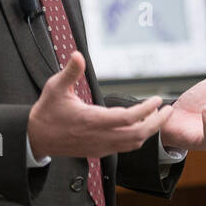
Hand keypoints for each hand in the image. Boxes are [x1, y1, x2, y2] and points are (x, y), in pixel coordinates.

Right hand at [27, 51, 170, 159]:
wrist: (37, 137)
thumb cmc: (47, 111)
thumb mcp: (55, 87)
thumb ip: (70, 71)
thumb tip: (77, 54)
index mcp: (91, 120)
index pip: (127, 118)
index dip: (146, 110)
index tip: (157, 100)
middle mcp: (99, 136)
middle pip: (137, 134)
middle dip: (157, 123)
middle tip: (168, 111)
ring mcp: (100, 146)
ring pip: (133, 144)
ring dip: (149, 131)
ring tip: (158, 118)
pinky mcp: (99, 151)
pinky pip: (125, 147)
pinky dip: (138, 138)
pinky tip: (141, 127)